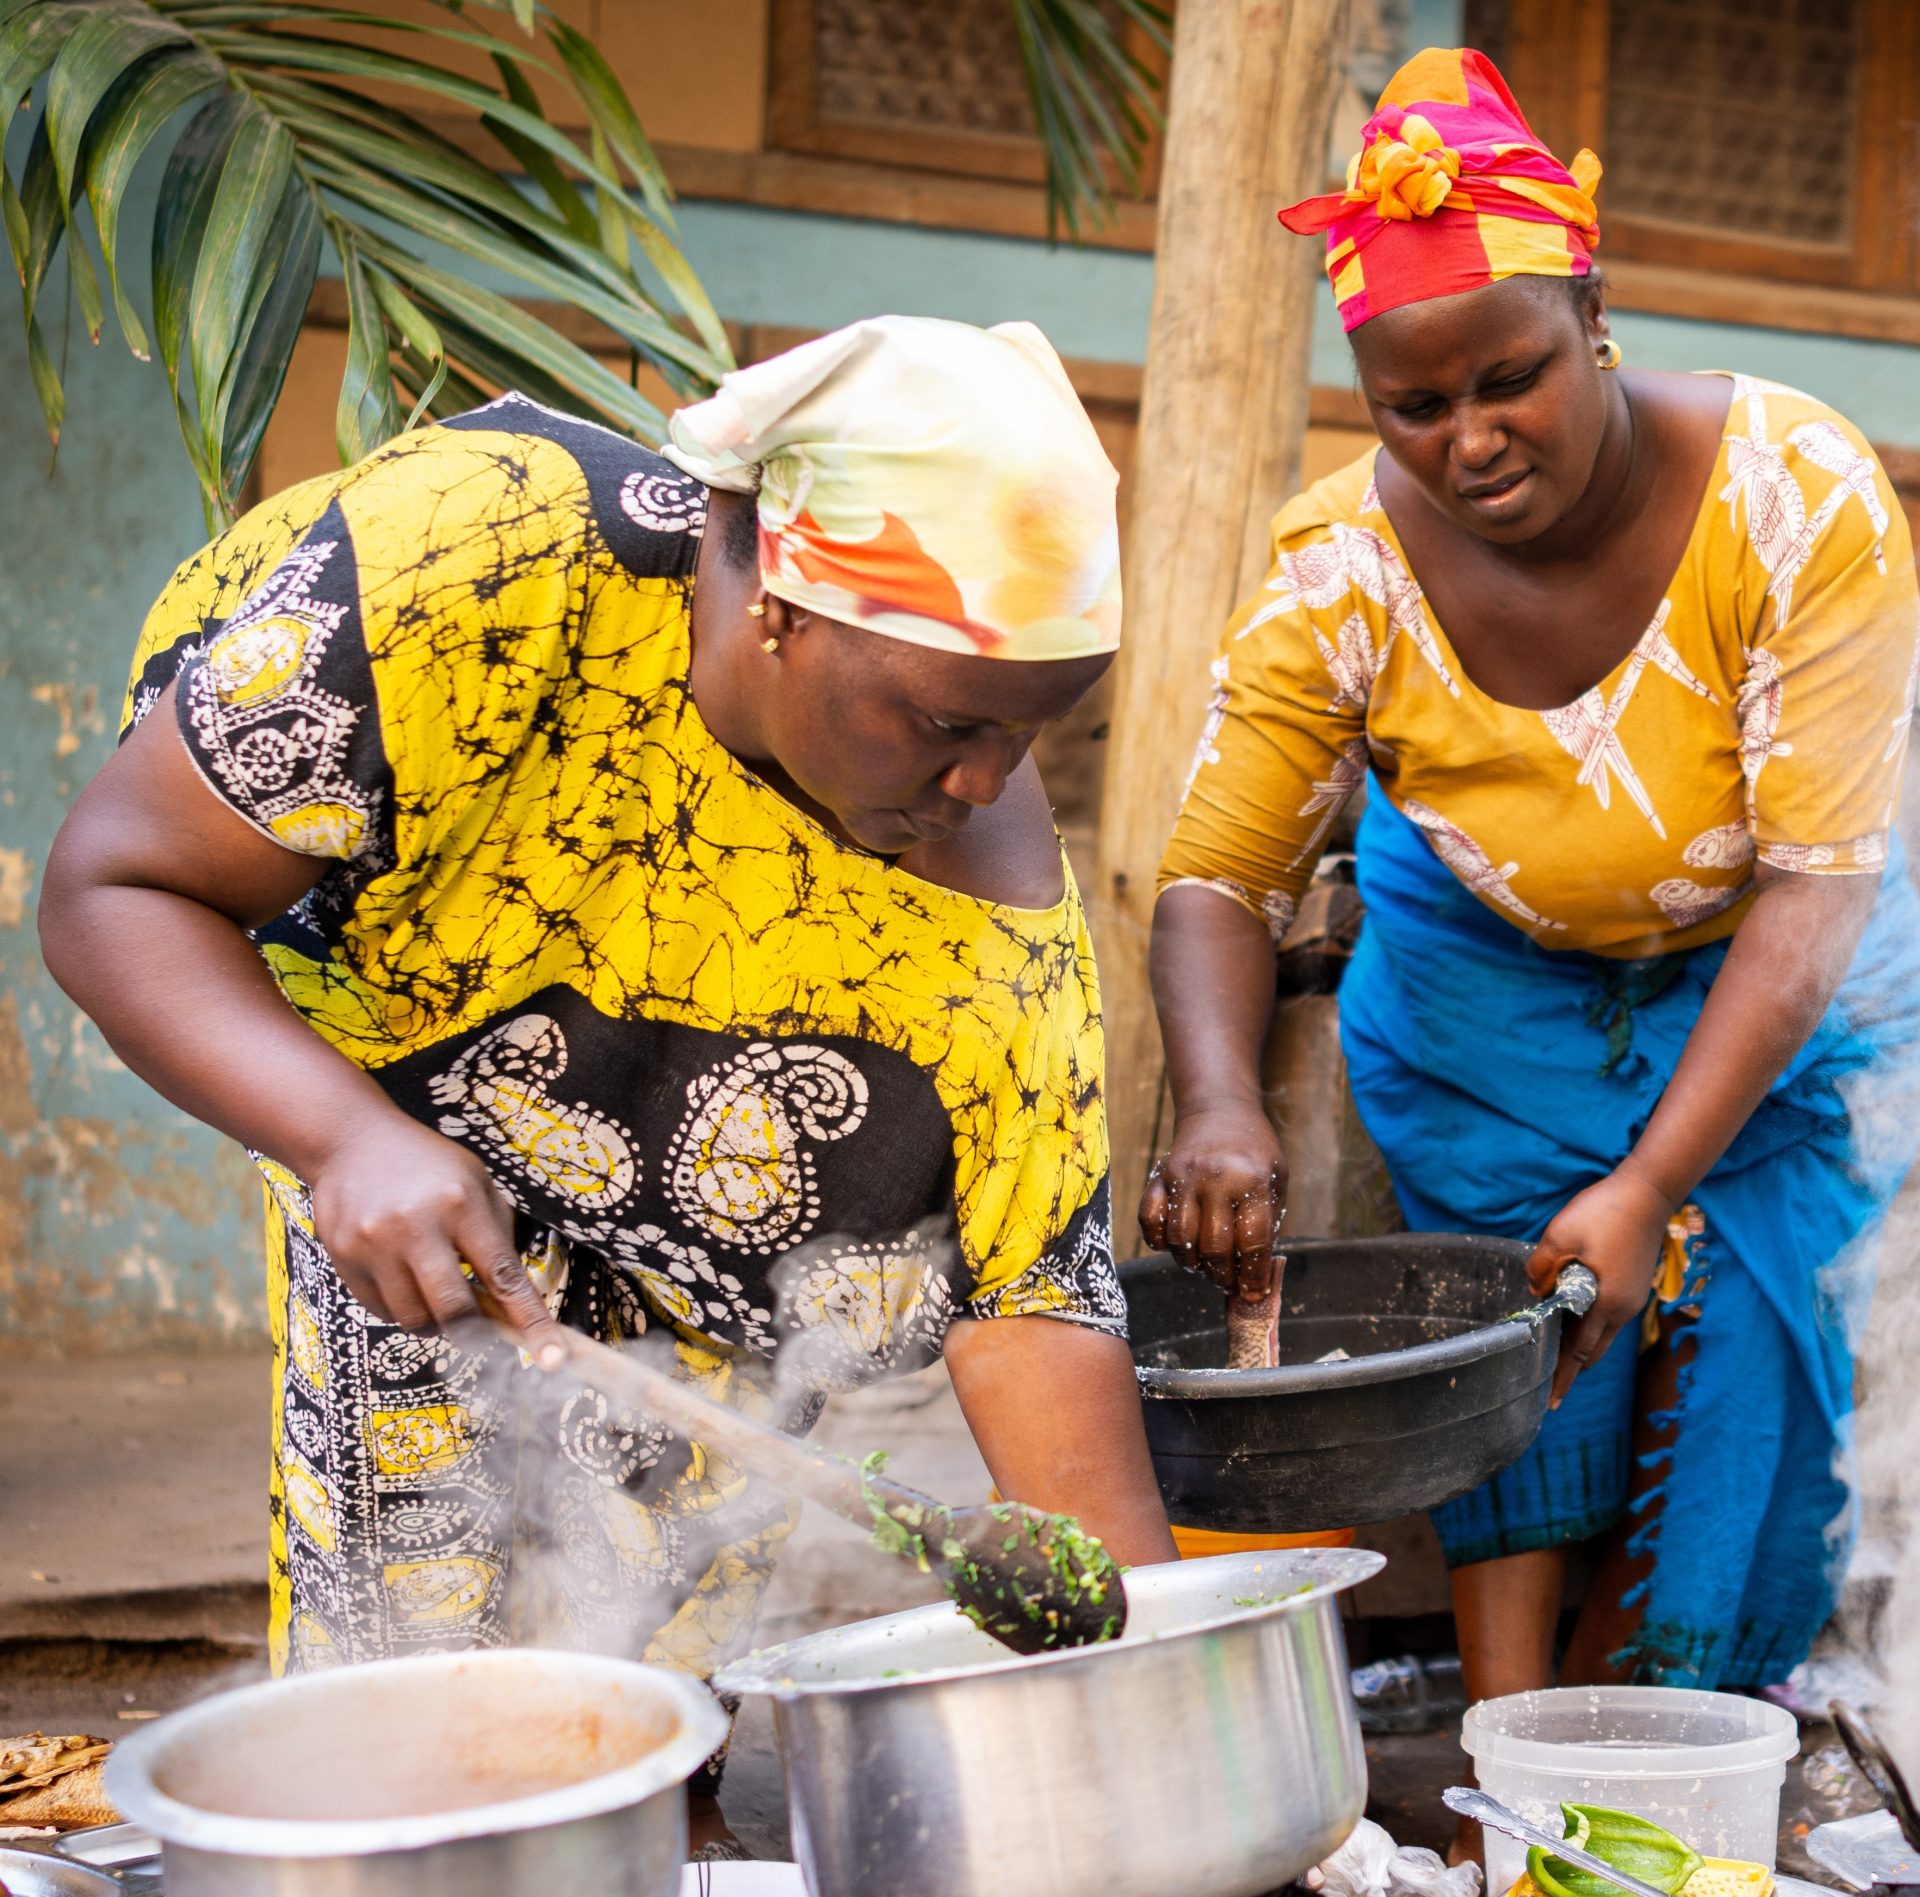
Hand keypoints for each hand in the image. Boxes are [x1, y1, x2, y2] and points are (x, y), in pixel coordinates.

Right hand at [305, 1112, 559, 1342]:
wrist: (351, 1141)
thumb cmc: (427, 1163)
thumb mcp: (476, 1181)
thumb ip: (497, 1234)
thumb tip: (512, 1296)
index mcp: (460, 1203)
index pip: (503, 1276)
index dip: (530, 1321)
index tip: (552, 1358)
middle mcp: (416, 1227)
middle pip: (454, 1310)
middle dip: (474, 1330)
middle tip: (479, 1326)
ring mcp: (374, 1245)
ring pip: (414, 1319)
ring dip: (435, 1320)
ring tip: (434, 1287)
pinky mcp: (344, 1258)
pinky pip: (382, 1311)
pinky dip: (401, 1308)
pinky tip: (403, 1277)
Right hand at [1138, 1103, 1287, 1299]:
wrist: (1220, 1109)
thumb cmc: (1254, 1151)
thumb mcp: (1276, 1179)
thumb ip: (1267, 1223)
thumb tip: (1254, 1276)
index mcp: (1252, 1180)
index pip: (1253, 1241)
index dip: (1253, 1275)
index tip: (1252, 1292)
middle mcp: (1216, 1178)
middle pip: (1214, 1247)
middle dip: (1221, 1275)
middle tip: (1226, 1279)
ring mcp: (1183, 1177)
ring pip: (1180, 1239)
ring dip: (1191, 1262)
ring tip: (1202, 1262)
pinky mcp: (1159, 1176)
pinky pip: (1149, 1220)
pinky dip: (1158, 1241)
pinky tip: (1174, 1243)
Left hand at [1526, 1164, 1672, 1406]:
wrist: (1647, 1192)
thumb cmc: (1603, 1213)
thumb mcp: (1560, 1236)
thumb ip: (1541, 1268)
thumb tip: (1534, 1290)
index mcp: (1607, 1304)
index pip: (1580, 1352)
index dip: (1564, 1376)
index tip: (1551, 1402)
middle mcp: (1624, 1308)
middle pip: (1593, 1349)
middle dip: (1570, 1368)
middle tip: (1546, 1384)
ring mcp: (1631, 1297)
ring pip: (1601, 1332)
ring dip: (1578, 1341)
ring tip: (1549, 1346)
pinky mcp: (1632, 1285)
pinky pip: (1607, 1313)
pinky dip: (1588, 1321)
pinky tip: (1567, 1313)